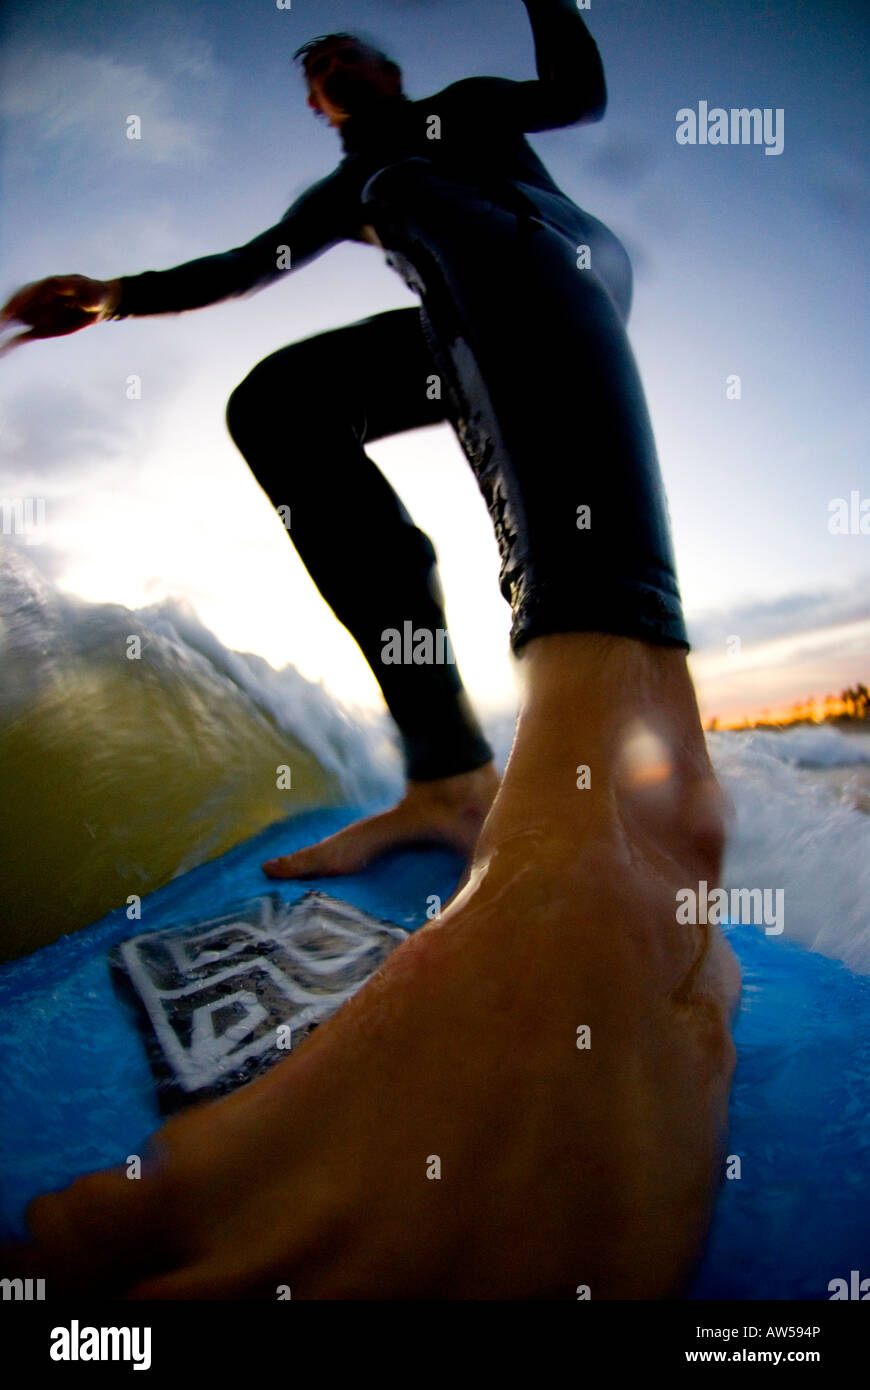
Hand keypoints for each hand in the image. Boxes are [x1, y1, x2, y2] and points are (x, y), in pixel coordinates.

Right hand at [0, 275, 120, 354]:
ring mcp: (35, 315)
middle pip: (14, 308)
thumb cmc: (94, 293)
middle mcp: (36, 300)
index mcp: (46, 287)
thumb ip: (83, 295)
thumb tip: (76, 299)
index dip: (18, 303)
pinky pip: (21, 337)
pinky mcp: (38, 330)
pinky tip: (1, 353)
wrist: (97, 304)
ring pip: (13, 323)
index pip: (27, 294)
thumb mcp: (92, 292)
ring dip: (2, 331)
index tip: (10, 312)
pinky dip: (10, 345)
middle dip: (3, 317)